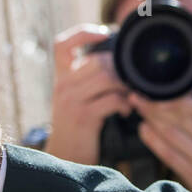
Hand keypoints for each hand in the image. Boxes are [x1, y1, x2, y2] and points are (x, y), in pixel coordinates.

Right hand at [41, 25, 130, 164]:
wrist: (64, 158)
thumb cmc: (76, 127)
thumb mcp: (74, 99)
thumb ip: (86, 80)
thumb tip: (116, 63)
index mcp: (61, 78)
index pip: (62, 44)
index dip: (83, 33)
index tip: (104, 34)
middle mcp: (63, 86)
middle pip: (96, 60)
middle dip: (119, 68)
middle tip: (129, 81)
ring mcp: (71, 101)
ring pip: (105, 77)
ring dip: (125, 85)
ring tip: (130, 95)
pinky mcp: (83, 117)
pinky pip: (111, 100)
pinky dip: (124, 104)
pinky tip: (125, 111)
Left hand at [128, 84, 191, 190]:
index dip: (175, 98)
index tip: (159, 90)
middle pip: (180, 118)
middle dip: (157, 105)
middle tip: (140, 96)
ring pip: (172, 134)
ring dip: (152, 119)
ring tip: (140, 108)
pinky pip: (169, 154)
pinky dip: (153, 140)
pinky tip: (144, 129)